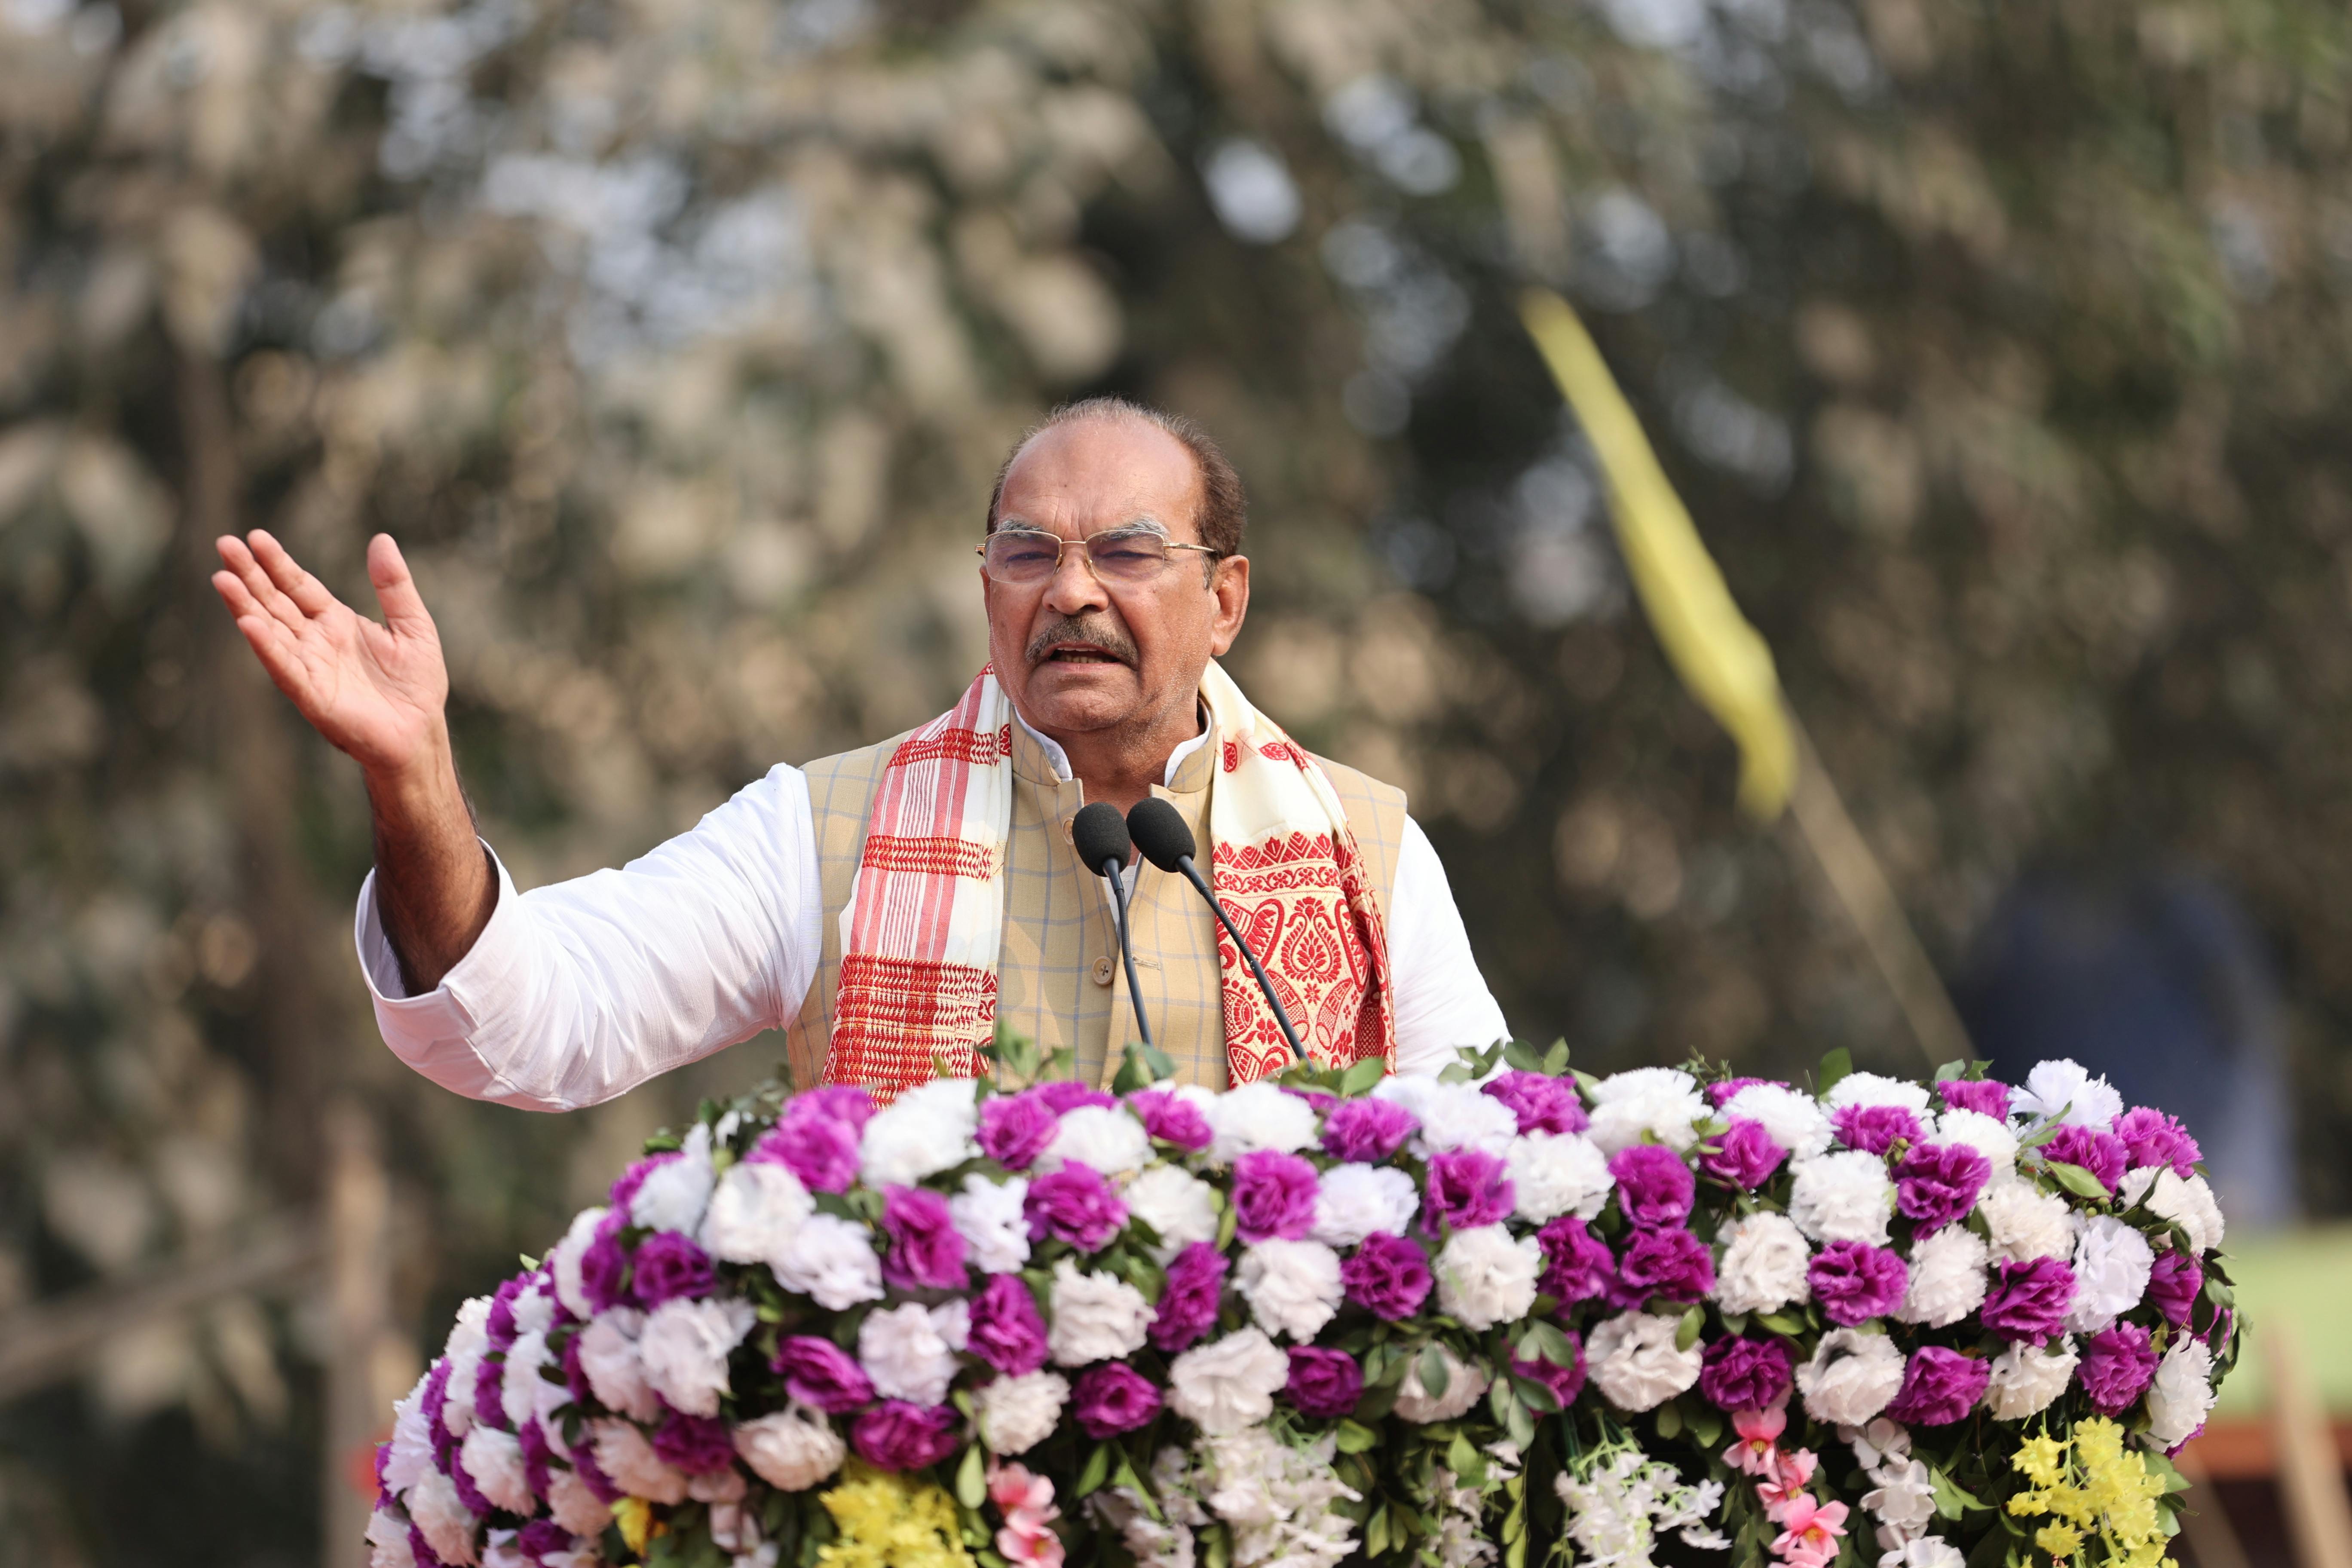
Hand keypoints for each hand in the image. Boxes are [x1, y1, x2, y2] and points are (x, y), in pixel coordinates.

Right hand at [211, 531, 449, 781]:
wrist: (421, 733)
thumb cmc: (417, 684)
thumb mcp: (414, 625)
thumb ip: (394, 585)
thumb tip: (382, 539)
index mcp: (336, 622)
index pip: (298, 585)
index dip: (277, 562)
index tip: (255, 536)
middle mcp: (315, 642)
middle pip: (275, 602)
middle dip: (249, 575)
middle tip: (224, 543)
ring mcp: (310, 668)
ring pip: (270, 631)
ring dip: (245, 606)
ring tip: (222, 578)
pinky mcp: (312, 696)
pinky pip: (286, 669)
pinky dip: (267, 648)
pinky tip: (248, 625)